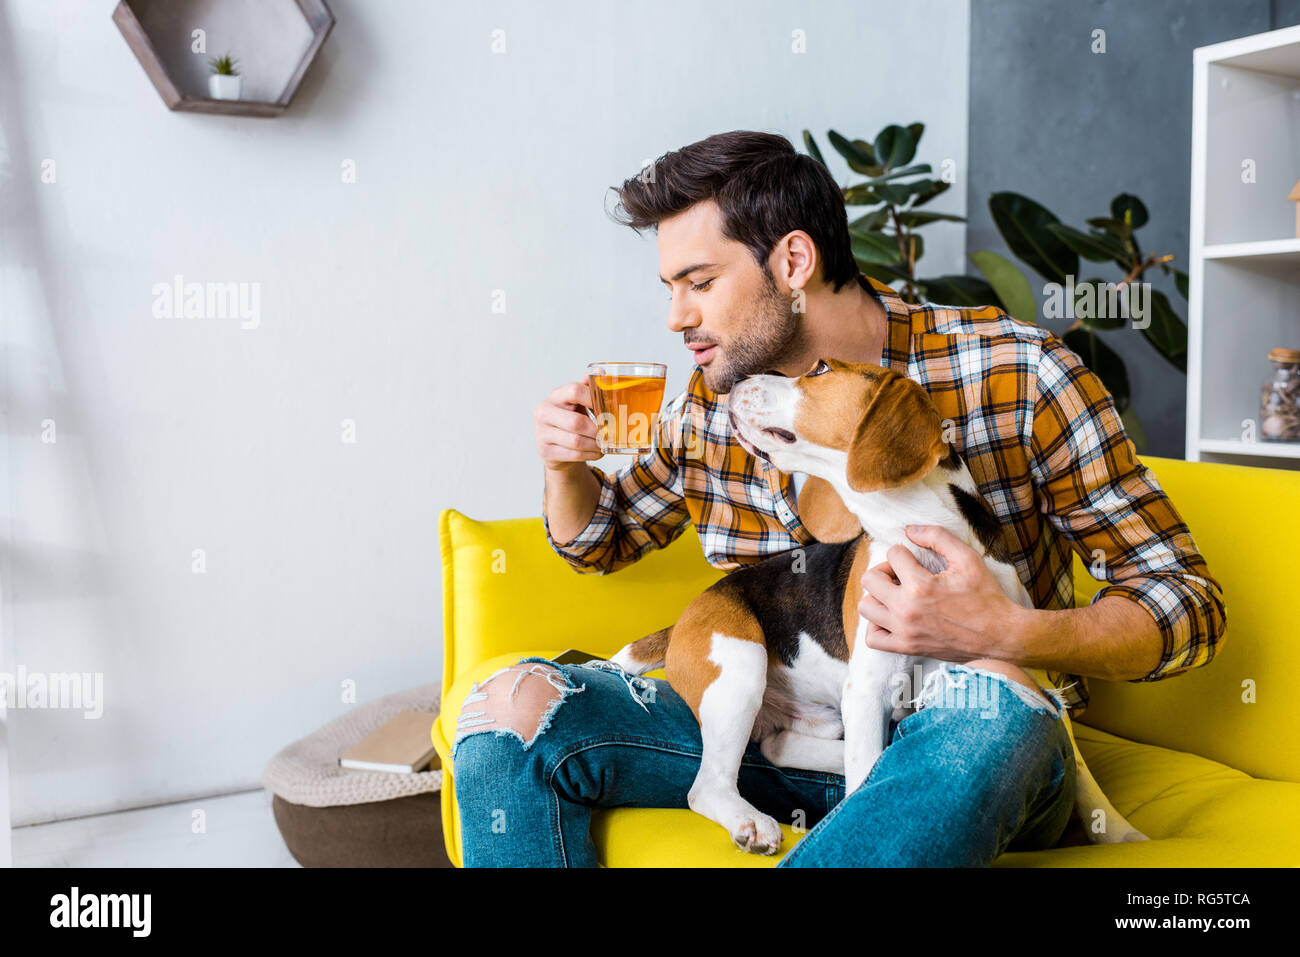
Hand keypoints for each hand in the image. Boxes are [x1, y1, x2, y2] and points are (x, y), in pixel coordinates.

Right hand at [535, 377, 602, 471]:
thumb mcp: (577, 403)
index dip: (593, 399)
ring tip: (605, 444)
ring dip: (596, 444)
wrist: (555, 447)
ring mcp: (542, 433)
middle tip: (610, 433)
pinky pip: (574, 455)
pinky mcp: (545, 451)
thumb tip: (602, 373)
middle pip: (576, 422)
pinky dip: (590, 454)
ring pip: (576, 441)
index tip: (608, 408)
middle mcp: (544, 412)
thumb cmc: (571, 420)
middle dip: (597, 430)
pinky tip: (597, 452)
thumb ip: (588, 389)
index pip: (574, 391)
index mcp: (555, 396)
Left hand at [856, 524, 1018, 661]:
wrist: (1000, 636)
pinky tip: (892, 617)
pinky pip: (872, 638)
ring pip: (866, 607)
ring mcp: (904, 631)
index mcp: (921, 586)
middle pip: (869, 579)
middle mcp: (906, 610)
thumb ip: (938, 537)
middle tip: (902, 574)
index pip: (893, 554)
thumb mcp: (968, 558)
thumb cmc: (986, 596)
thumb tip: (909, 530)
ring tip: (897, 594)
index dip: (904, 552)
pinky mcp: (906, 647)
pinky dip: (876, 626)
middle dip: (884, 570)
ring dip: (877, 596)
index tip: (917, 560)